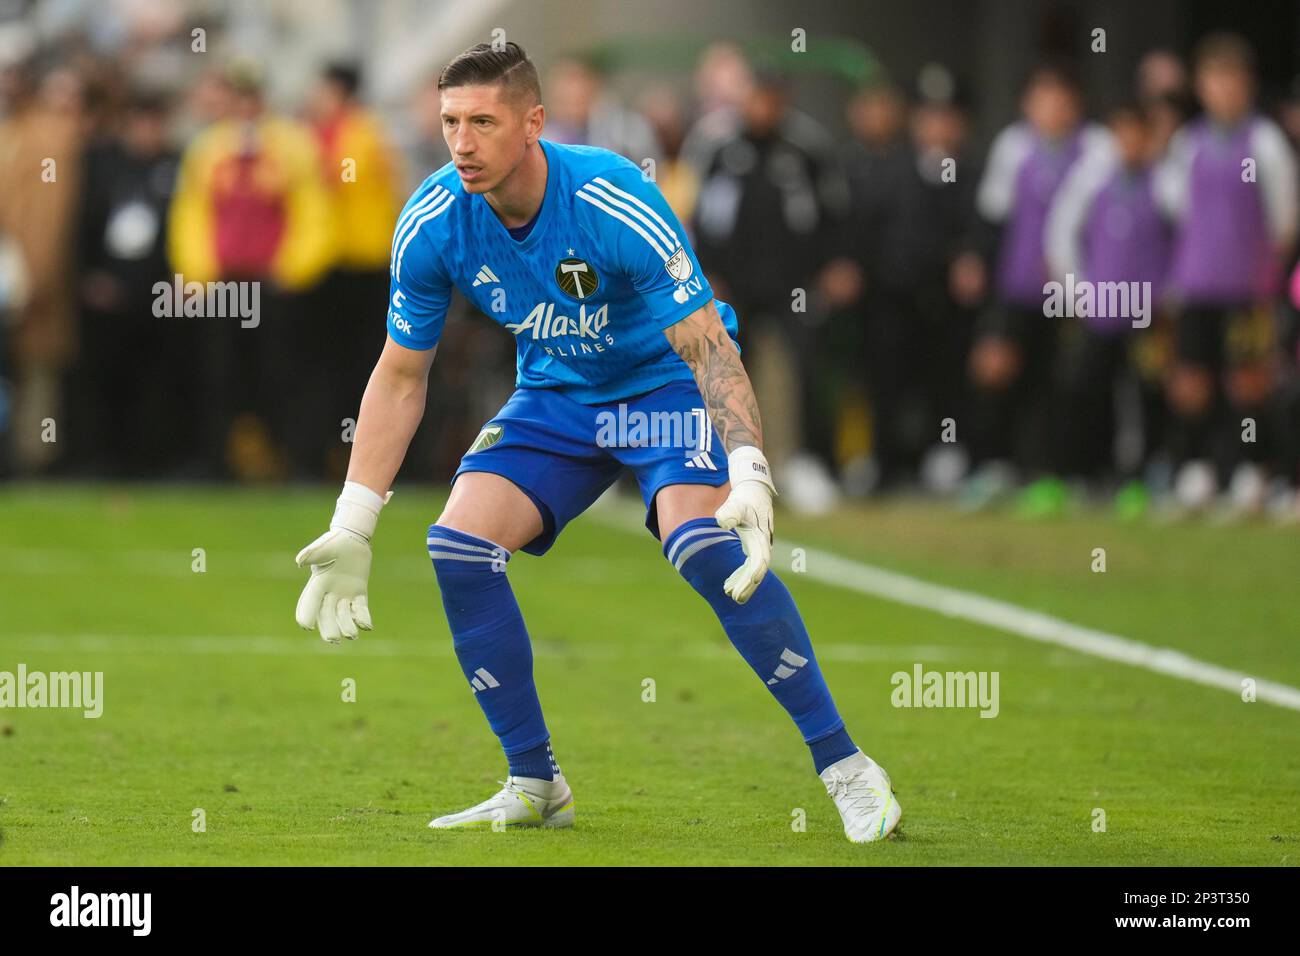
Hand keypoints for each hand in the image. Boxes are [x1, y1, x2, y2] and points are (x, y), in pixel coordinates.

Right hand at [295, 528, 373, 642]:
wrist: (352, 540)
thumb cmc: (336, 542)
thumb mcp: (324, 546)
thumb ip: (313, 553)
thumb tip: (300, 561)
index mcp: (318, 582)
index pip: (309, 601)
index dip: (307, 614)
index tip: (306, 626)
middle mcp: (329, 592)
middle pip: (326, 615)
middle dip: (329, 628)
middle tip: (333, 640)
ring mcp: (344, 595)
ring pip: (343, 616)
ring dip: (347, 626)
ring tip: (352, 636)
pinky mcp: (358, 594)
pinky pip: (360, 609)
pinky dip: (363, 618)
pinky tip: (368, 626)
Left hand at [715, 446, 775, 603]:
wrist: (754, 486)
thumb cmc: (746, 495)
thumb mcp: (737, 502)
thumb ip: (730, 513)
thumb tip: (721, 522)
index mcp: (760, 537)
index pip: (757, 564)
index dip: (748, 579)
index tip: (735, 590)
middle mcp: (762, 544)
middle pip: (757, 571)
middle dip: (746, 585)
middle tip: (733, 597)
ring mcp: (759, 545)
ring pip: (753, 570)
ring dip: (743, 582)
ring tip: (729, 592)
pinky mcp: (754, 544)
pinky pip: (749, 564)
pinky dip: (741, 574)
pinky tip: (729, 582)